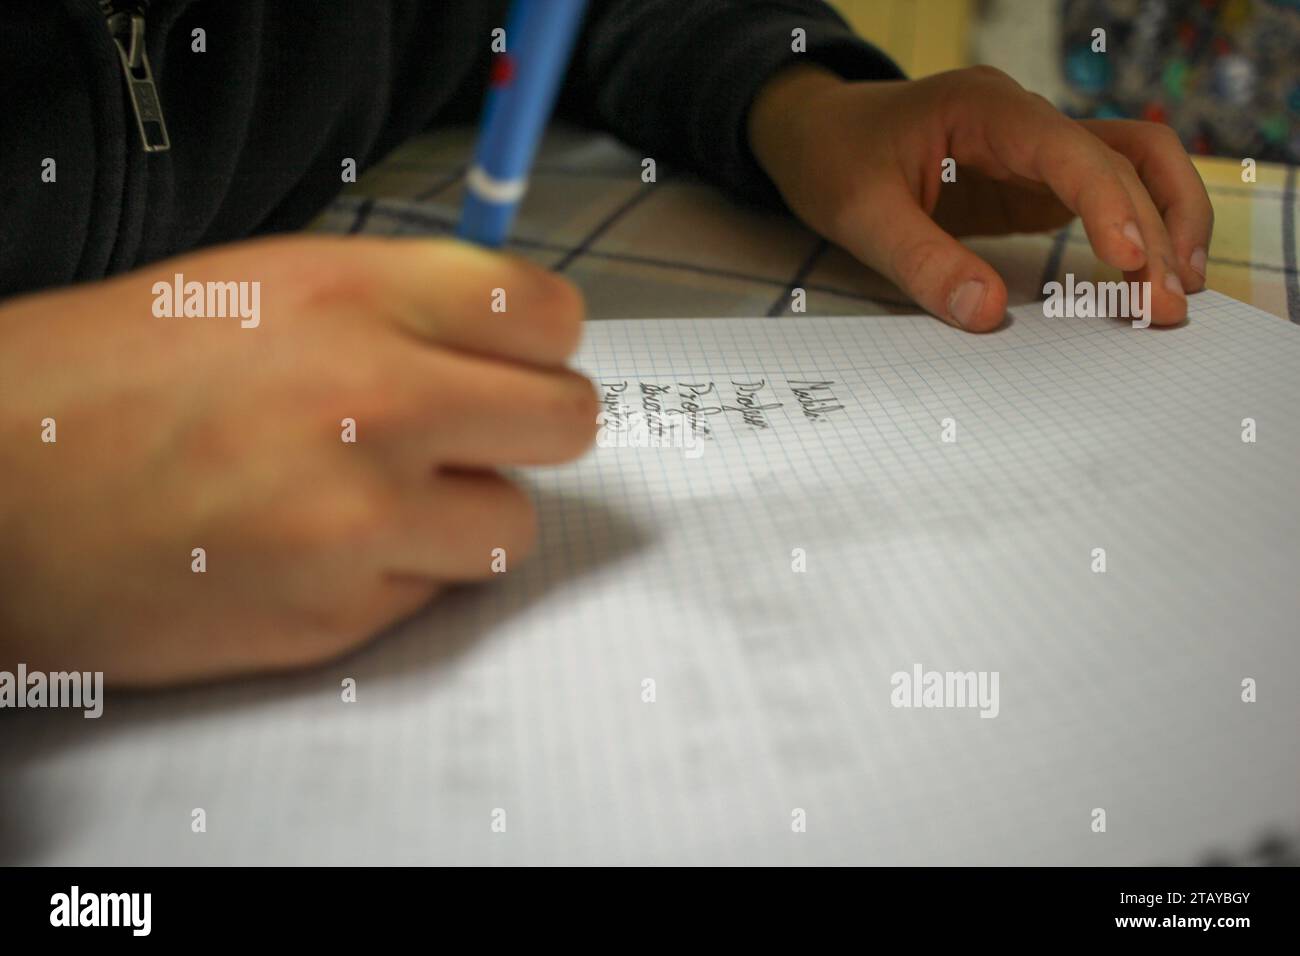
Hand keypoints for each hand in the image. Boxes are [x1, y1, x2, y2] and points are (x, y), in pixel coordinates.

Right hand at [0, 236, 596, 684]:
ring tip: (377, 500)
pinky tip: (317, 550)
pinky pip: (435, 592)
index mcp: (354, 296)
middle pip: (566, 421)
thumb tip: (509, 336)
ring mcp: (361, 522)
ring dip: (466, 516)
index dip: (543, 338)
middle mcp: (375, 403)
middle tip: (475, 432)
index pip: (547, 313)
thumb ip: (399, 305)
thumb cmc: (109, 377)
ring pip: (514, 526)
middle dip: (530, 428)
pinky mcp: (340, 618)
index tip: (521, 355)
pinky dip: (397, 575)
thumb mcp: (262, 287)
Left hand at [748, 64, 1213, 330]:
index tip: (1132, 260)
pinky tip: (1145, 277)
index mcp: (985, 109)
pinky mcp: (1034, 183)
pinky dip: (1135, 230)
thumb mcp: (861, 214)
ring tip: (1179, 289)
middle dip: (1153, 229)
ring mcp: (1036, 151)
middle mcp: (1024, 121)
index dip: (1108, 203)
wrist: (819, 133)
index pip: (1067, 150)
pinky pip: (1103, 197)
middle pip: (1120, 161)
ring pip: (1132, 166)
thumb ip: (921, 261)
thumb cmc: (835, 160)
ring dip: (1167, 220)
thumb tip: (986, 315)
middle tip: (1165, 306)